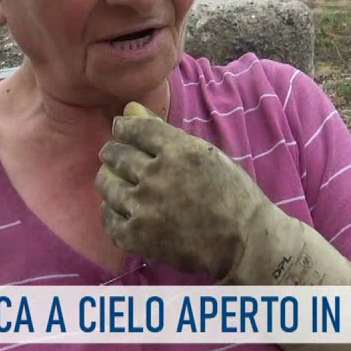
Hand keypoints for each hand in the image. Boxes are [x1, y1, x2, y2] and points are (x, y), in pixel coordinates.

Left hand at [95, 102, 270, 281]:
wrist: (243, 243)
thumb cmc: (231, 193)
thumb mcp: (206, 154)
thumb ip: (164, 131)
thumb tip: (130, 108)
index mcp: (178, 151)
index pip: (134, 129)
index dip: (123, 127)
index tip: (121, 129)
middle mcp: (157, 176)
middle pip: (116, 155)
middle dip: (113, 152)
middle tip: (116, 156)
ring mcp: (145, 208)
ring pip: (107, 184)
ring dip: (110, 179)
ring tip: (119, 182)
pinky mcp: (137, 236)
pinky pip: (108, 218)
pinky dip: (112, 211)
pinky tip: (123, 209)